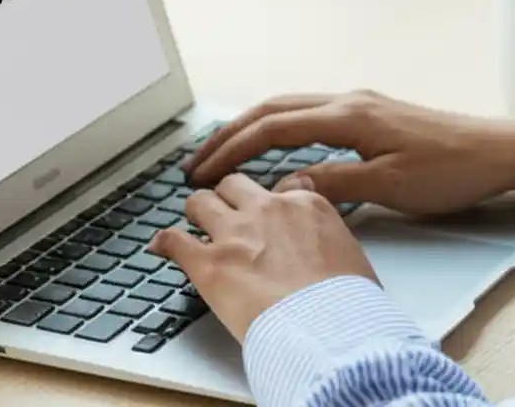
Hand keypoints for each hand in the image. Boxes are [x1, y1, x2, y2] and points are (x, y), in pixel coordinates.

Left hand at [149, 174, 375, 340]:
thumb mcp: (353, 258)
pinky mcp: (208, 263)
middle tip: (227, 217)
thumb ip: (331, 242)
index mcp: (306, 206)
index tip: (266, 213)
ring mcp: (234, 233)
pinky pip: (174, 239)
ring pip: (199, 201)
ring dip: (196, 213)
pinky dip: (165, 242)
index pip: (280, 188)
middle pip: (233, 185)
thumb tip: (329, 256)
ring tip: (194, 226)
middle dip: (228, 199)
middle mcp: (267, 210)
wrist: (328, 328)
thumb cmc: (347, 304)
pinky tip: (161, 246)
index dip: (269, 203)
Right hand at [188, 90, 514, 215]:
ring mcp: (360, 104)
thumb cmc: (451, 171)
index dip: (232, 149)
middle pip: (272, 108)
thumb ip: (333, 184)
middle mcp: (349, 101)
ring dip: (252, 128)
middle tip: (196, 162)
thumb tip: (284, 188)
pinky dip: (279, 128)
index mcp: (349, 116)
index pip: (273, 128)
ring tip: (222, 154)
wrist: (497, 152)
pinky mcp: (370, 113)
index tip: (201, 172)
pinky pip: (310, 114)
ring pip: (289, 107)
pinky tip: (272, 147)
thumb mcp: (390, 188)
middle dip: (229, 133)